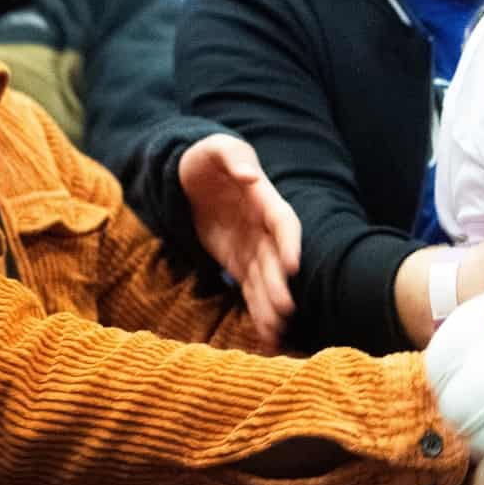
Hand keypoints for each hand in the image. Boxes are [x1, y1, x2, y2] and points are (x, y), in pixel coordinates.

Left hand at [177, 134, 300, 350]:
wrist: (192, 175)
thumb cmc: (207, 158)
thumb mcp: (217, 150)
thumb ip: (233, 159)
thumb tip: (249, 177)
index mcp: (265, 200)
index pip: (283, 223)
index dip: (289, 243)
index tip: (291, 265)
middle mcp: (265, 229)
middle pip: (277, 260)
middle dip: (280, 285)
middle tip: (283, 310)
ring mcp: (253, 248)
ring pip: (266, 281)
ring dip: (272, 306)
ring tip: (276, 331)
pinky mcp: (239, 264)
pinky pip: (251, 290)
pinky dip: (258, 311)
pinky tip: (267, 334)